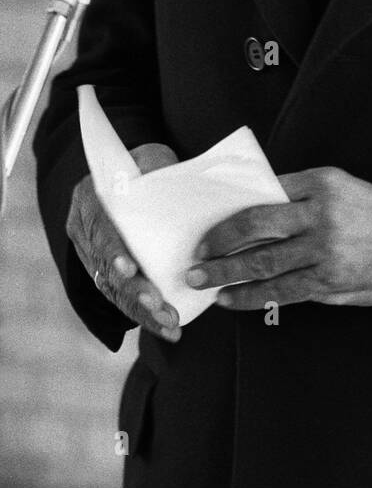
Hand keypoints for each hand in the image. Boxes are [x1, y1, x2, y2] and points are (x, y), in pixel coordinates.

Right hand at [66, 142, 182, 341]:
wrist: (135, 177)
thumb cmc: (147, 167)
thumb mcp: (151, 158)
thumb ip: (157, 169)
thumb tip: (171, 184)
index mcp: (89, 199)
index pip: (99, 227)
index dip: (113, 251)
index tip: (129, 269)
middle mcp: (85, 229)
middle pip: (105, 265)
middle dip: (132, 290)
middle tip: (158, 305)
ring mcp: (92, 254)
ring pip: (113, 289)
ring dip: (142, 311)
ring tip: (169, 324)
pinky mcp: (106, 273)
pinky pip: (122, 298)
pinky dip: (144, 315)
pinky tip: (168, 328)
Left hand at [187, 166, 371, 309]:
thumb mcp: (342, 188)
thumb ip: (302, 198)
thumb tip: (255, 214)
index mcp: (321, 183)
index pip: (264, 192)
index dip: (233, 210)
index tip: (208, 222)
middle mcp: (320, 213)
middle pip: (255, 226)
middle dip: (218, 243)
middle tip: (195, 255)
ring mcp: (324, 248)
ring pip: (263, 262)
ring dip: (226, 273)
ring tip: (203, 280)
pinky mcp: (329, 279)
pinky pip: (282, 290)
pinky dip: (252, 296)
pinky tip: (233, 298)